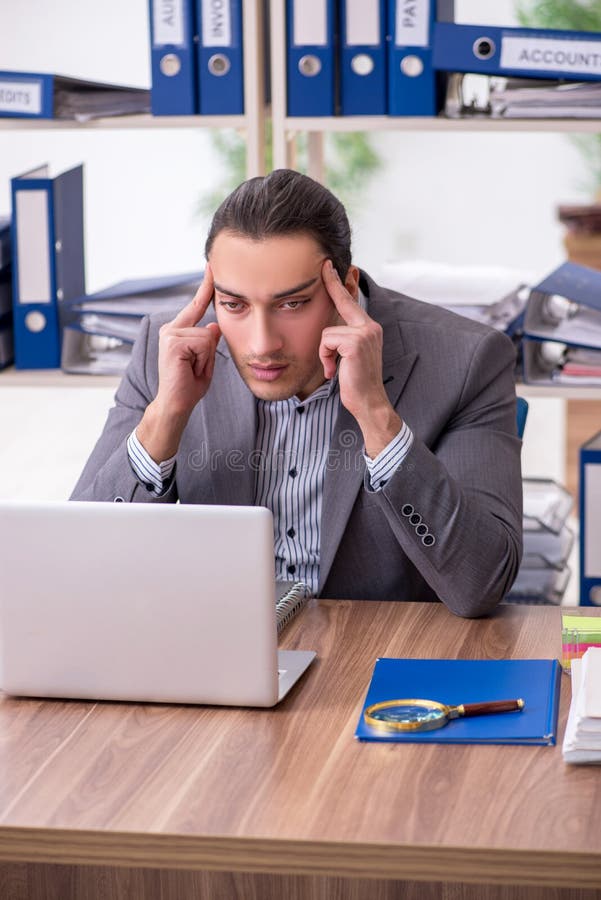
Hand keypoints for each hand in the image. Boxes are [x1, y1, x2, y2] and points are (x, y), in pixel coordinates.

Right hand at [137, 266, 220, 460]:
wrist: (175, 405)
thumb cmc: (189, 386)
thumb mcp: (205, 360)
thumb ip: (209, 341)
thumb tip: (213, 326)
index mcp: (178, 331)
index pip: (196, 305)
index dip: (206, 286)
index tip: (212, 265)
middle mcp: (171, 329)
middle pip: (210, 328)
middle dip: (209, 353)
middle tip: (194, 369)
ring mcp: (170, 334)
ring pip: (208, 337)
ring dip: (206, 359)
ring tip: (191, 370)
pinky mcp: (173, 342)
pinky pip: (204, 344)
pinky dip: (202, 361)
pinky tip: (188, 369)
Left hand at [320, 259, 401, 457]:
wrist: (369, 402)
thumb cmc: (356, 382)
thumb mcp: (349, 356)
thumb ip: (343, 338)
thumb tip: (330, 327)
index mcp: (369, 328)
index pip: (352, 301)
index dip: (341, 284)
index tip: (333, 267)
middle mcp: (370, 327)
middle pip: (343, 301)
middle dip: (332, 283)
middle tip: (324, 264)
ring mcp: (365, 333)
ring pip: (327, 332)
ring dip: (325, 353)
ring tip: (335, 368)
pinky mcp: (355, 342)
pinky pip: (327, 341)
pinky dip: (325, 358)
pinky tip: (335, 371)